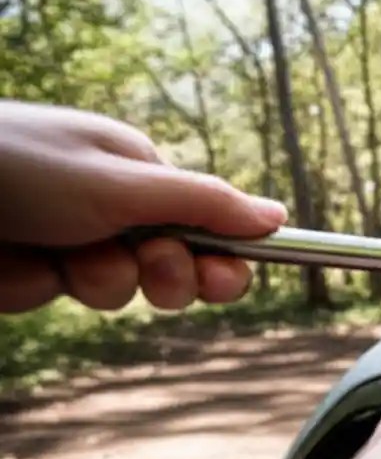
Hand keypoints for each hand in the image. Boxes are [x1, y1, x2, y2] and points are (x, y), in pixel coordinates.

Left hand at [0, 101, 287, 312]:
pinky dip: (32, 285)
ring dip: (91, 278)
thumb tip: (276, 216)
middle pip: (168, 266)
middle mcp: (106, 206)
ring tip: (56, 250)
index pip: (207, 225)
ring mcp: (63, 238)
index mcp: (139, 174)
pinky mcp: (21, 268)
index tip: (226, 279)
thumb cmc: (16, 164)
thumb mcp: (121, 184)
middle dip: (159, 274)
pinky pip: (52, 294)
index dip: (221, 258)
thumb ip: (202, 204)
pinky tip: (10, 258)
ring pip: (111, 288)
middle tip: (145, 263)